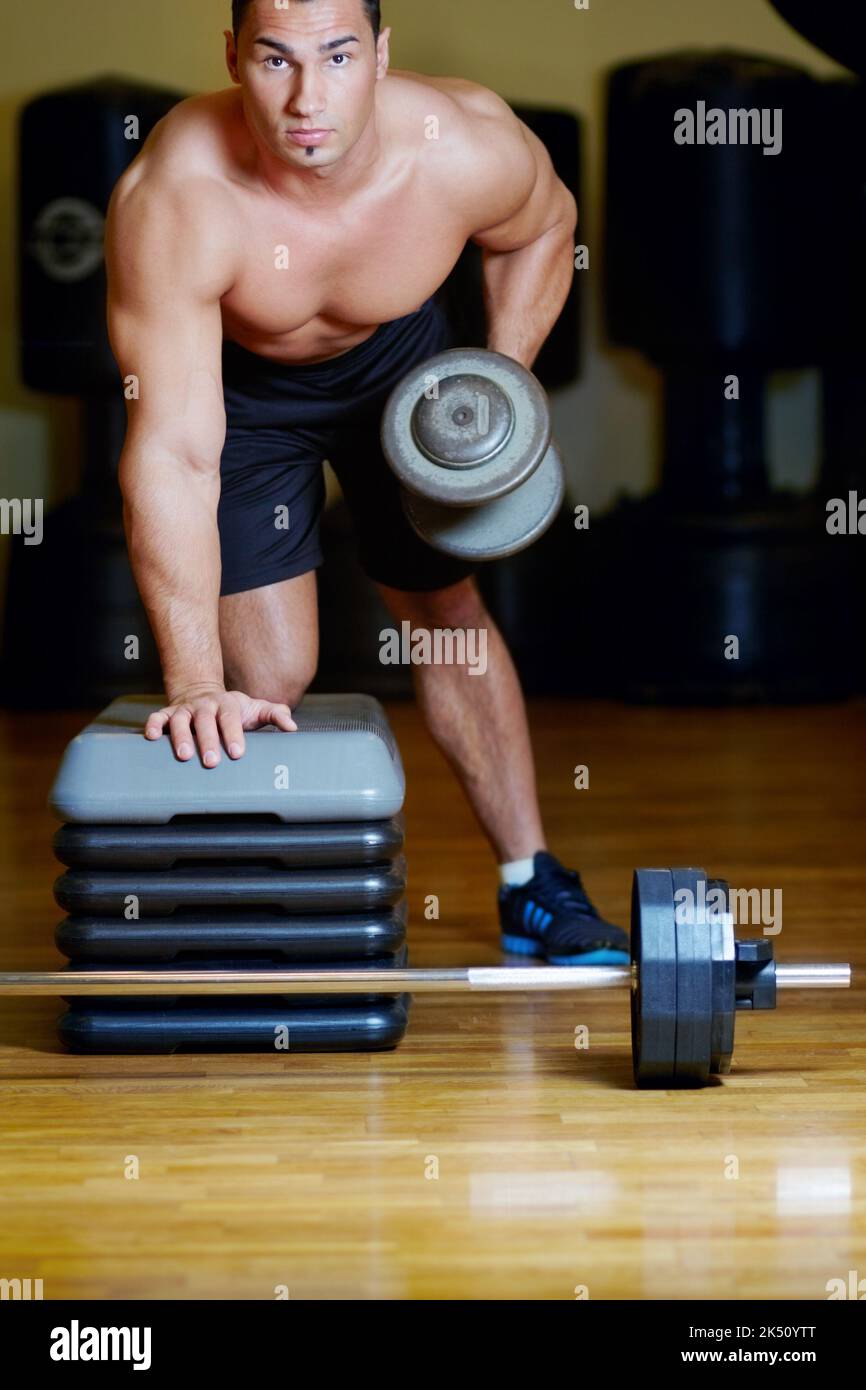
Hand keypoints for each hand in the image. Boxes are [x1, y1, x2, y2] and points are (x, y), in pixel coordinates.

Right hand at [144, 686, 297, 765]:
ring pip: (179, 721)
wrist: (201, 692)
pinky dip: (152, 725)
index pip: (230, 718)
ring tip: (184, 756)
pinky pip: (156, 717)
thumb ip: (274, 714)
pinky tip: (151, 738)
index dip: (234, 734)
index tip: (238, 753)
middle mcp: (204, 707)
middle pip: (205, 721)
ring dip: (180, 737)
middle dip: (208, 741)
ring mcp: (184, 710)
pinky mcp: (167, 714)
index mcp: (226, 705)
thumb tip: (292, 727)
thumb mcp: (254, 709)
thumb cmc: (232, 709)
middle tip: (212, 762)